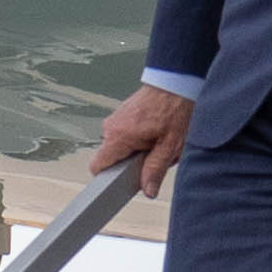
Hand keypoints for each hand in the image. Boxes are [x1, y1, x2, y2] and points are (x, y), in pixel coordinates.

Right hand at [93, 83, 193, 201]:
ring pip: (120, 147)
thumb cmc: (173, 109)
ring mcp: (115, 120)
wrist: (175, 82)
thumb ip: (155, 170)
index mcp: (118, 136)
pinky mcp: (121, 115)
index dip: (108, 179)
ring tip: (158, 140)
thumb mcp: (170, 145)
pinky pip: (125, 136)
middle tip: (155, 154)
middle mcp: (111, 127)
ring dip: (138, 150)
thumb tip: (147, 190)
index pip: (97, 166)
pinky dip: (139, 139)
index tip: (123, 181)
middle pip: (112, 158)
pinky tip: (156, 132)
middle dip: (133, 163)